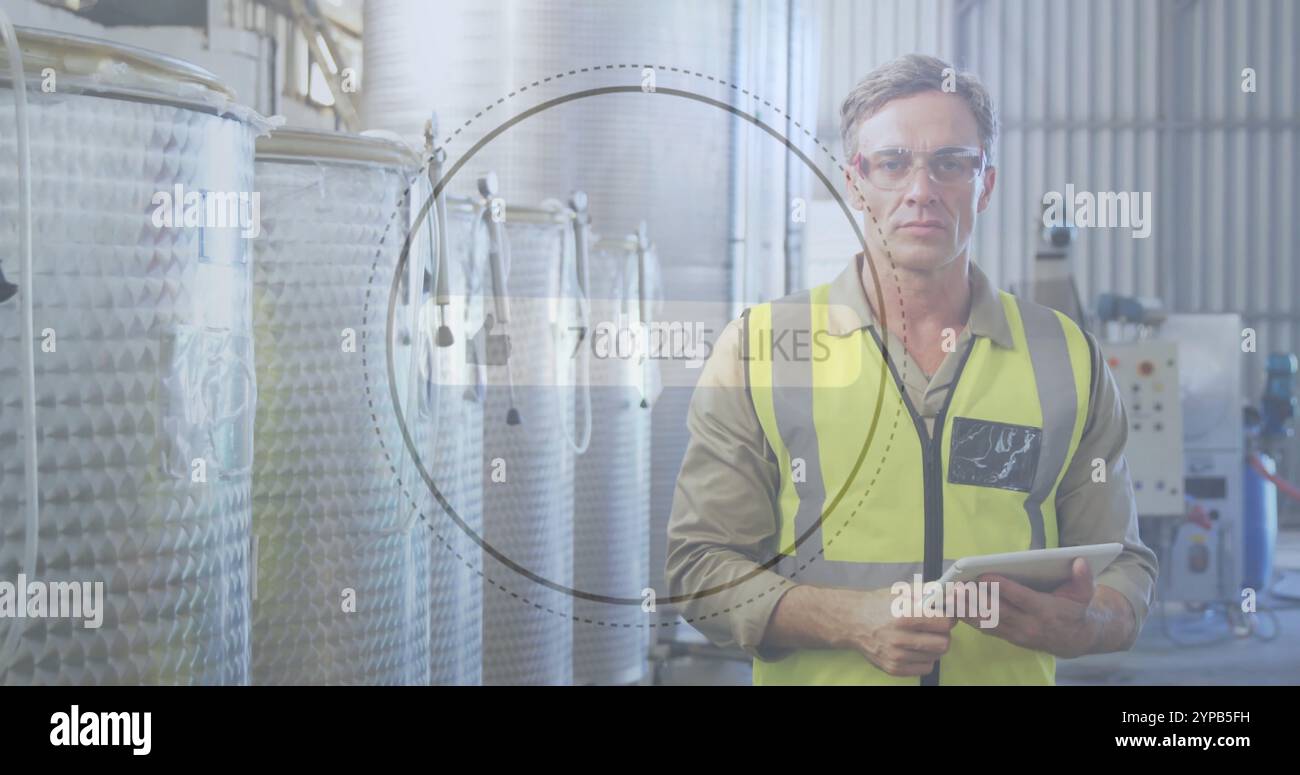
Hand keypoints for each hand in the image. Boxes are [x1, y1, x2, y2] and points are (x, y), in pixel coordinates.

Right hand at [839, 586, 956, 676]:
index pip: (945, 623)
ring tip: (920, 637)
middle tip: (934, 629)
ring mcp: (896, 656)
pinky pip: (925, 668)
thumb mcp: (902, 591)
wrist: (853, 621)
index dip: (948, 618)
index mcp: (904, 615)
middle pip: (944, 644)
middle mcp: (900, 638)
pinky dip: (924, 658)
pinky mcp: (893, 668)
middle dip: (943, 635)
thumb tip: (953, 594)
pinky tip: (914, 648)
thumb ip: (929, 591)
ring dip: (933, 647)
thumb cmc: (879, 604)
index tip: (944, 617)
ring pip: (936, 656)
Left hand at [964, 558, 1101, 658]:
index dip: (1002, 587)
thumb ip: (1082, 578)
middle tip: (956, 588)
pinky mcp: (1010, 637)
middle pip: (998, 612)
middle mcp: (1029, 624)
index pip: (1020, 598)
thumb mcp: (1084, 593)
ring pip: (988, 622)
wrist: (1076, 639)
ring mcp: (1017, 633)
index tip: (984, 576)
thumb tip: (1080, 561)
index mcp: (1045, 610)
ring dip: (966, 611)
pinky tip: (955, 610)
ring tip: (948, 599)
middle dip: (975, 600)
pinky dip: (970, 620)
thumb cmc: (1076, 610)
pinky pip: (987, 629)